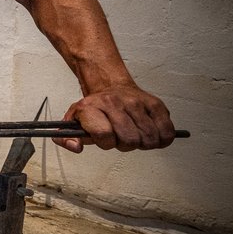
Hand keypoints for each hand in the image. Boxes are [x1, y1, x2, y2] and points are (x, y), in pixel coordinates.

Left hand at [56, 84, 175, 152]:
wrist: (110, 86)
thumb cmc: (94, 109)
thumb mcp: (72, 121)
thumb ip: (66, 138)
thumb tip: (76, 147)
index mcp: (90, 107)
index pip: (104, 135)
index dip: (106, 143)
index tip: (105, 139)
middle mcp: (113, 102)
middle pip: (130, 140)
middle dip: (125, 145)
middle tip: (121, 137)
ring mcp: (136, 102)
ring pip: (149, 138)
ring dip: (143, 143)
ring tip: (134, 134)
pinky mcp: (155, 104)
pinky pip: (166, 131)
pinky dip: (162, 139)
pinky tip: (151, 133)